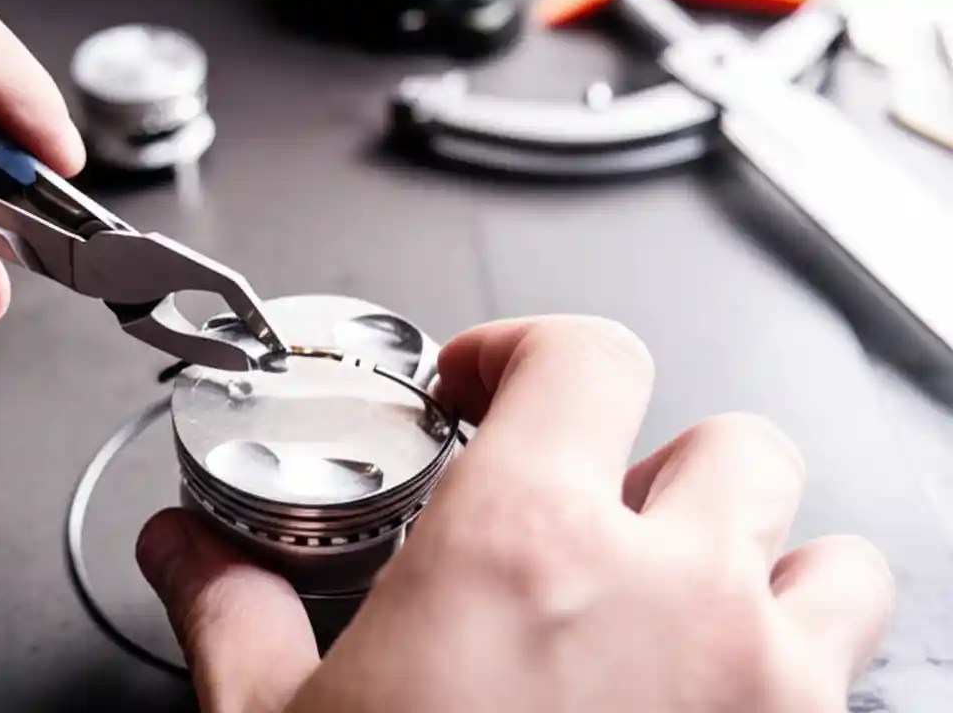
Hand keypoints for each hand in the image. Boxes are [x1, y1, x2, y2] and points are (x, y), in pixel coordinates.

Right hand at [135, 316, 894, 712]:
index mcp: (523, 548)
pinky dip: (800, 650)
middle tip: (585, 518)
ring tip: (678, 595)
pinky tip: (714, 685)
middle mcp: (669, 592)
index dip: (527, 351)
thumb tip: (182, 551)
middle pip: (726, 443)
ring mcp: (760, 679)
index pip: (583, 356)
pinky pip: (848, 660)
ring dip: (758, 556)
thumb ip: (233, 612)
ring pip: (824, 552)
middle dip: (655, 464)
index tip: (490, 387)